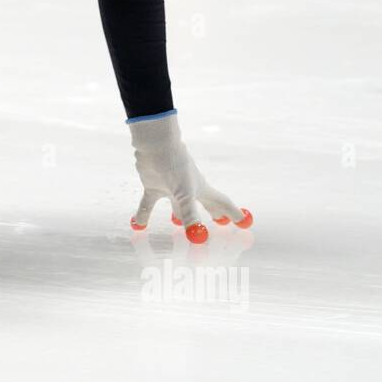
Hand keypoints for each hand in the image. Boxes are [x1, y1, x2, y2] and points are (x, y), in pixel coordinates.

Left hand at [127, 111, 251, 242]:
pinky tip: (137, 225)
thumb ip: (190, 215)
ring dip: (177, 216)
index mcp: (201, 189)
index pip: (221, 203)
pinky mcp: (154, 186)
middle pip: (203, 205)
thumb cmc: (175, 165)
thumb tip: (198, 236)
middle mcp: (188, 190)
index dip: (233, 213)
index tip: (244, 221)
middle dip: (213, 213)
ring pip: (176, 206)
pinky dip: (143, 215)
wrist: (155, 145)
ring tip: (175, 224)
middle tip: (221, 222)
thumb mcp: (184, 194)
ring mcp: (170, 188)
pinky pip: (148, 205)